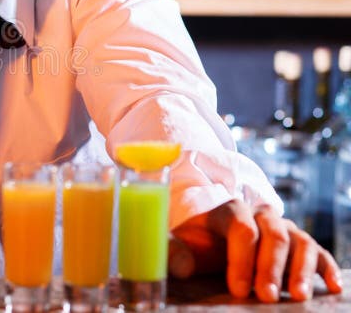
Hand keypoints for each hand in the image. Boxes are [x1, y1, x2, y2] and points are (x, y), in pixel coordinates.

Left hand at [168, 199, 342, 302]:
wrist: (216, 240)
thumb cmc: (200, 246)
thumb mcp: (184, 247)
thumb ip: (175, 253)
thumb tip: (178, 266)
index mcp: (230, 211)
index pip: (241, 229)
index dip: (241, 260)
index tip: (238, 290)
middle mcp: (261, 214)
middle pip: (273, 234)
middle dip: (270, 267)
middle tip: (266, 297)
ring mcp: (284, 227)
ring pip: (300, 241)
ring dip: (301, 269)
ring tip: (298, 296)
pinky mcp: (301, 243)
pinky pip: (319, 252)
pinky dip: (327, 268)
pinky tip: (332, 287)